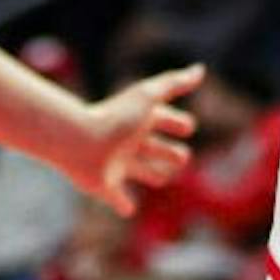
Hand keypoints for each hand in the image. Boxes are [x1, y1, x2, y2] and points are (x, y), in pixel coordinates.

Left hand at [67, 62, 202, 210]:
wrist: (79, 140)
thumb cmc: (116, 117)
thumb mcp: (148, 96)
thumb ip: (174, 83)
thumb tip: (200, 69)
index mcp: (139, 121)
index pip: (163, 120)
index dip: (176, 122)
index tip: (188, 127)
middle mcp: (128, 142)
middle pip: (154, 147)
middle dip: (169, 152)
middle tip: (182, 157)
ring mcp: (117, 164)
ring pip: (139, 171)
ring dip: (151, 174)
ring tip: (161, 178)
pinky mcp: (105, 185)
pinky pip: (116, 197)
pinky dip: (123, 204)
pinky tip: (129, 210)